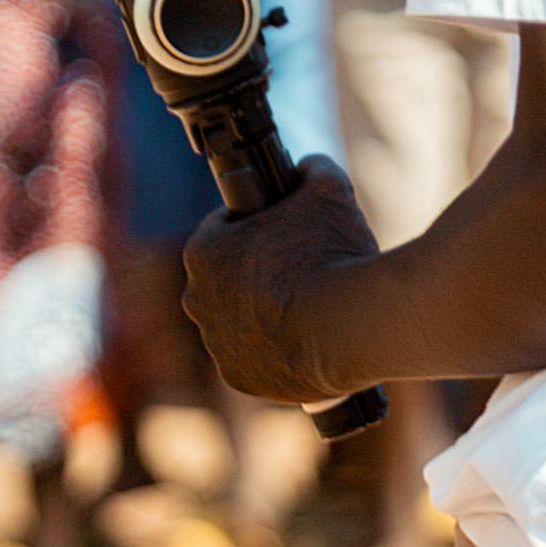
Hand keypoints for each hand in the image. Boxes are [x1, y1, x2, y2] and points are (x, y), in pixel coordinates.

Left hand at [180, 157, 380, 409]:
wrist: (348, 328)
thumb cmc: (331, 255)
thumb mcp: (328, 190)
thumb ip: (313, 169)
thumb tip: (310, 167)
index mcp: (204, 251)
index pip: (224, 229)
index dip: (255, 226)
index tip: (282, 231)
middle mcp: (197, 299)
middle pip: (227, 278)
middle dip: (255, 273)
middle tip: (299, 270)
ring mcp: (216, 344)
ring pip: (237, 321)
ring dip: (261, 314)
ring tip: (306, 308)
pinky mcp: (240, 379)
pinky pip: (254, 360)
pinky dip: (273, 352)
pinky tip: (303, 341)